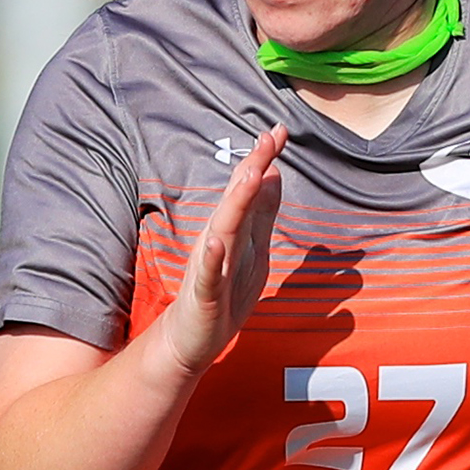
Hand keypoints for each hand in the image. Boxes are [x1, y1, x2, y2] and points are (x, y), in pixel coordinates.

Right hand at [153, 125, 286, 374]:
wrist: (189, 340)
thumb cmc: (222, 293)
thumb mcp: (251, 248)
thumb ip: (262, 212)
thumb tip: (273, 171)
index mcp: (234, 230)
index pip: (250, 189)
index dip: (264, 159)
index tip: (280, 128)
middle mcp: (220, 241)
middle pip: (236, 200)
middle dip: (252, 169)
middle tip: (267, 138)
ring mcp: (210, 268)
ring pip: (224, 231)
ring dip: (235, 202)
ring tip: (250, 175)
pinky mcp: (204, 297)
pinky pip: (206, 275)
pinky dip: (211, 257)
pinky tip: (216, 241)